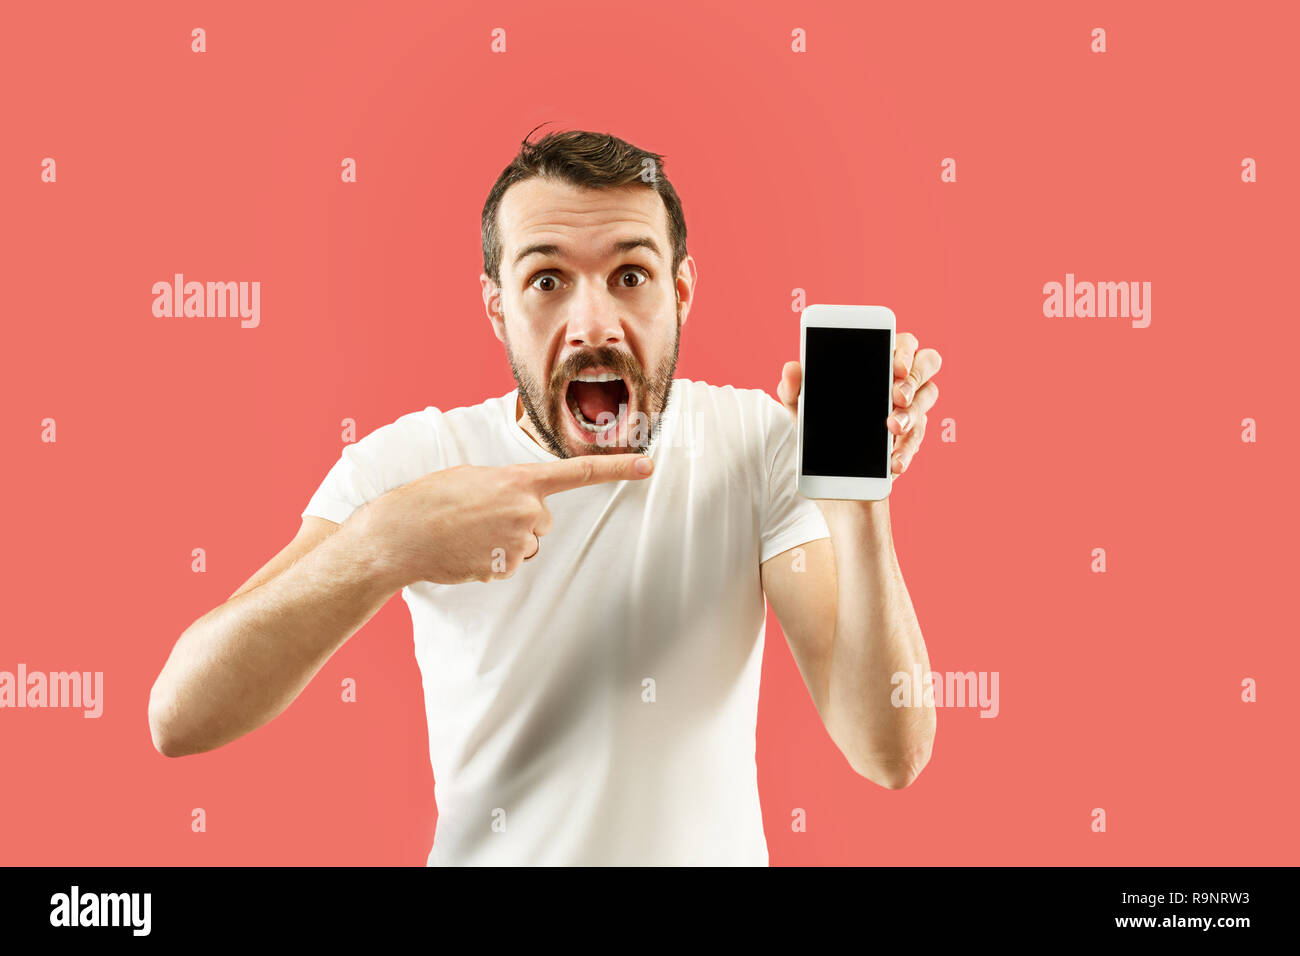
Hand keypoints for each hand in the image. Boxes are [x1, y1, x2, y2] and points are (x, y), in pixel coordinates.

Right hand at [350, 454, 653, 586]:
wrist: (400, 533)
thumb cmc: (431, 498)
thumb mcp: (474, 476)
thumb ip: (508, 487)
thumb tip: (522, 509)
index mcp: (520, 480)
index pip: (578, 473)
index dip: (618, 469)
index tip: (649, 464)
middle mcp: (527, 511)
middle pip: (542, 519)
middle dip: (517, 518)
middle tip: (479, 515)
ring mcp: (518, 542)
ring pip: (526, 543)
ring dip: (502, 540)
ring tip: (467, 533)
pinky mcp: (504, 567)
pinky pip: (508, 563)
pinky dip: (489, 559)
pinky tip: (465, 551)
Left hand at [777, 331, 941, 477]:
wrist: (827, 466)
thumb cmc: (819, 420)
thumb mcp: (800, 406)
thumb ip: (793, 388)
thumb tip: (792, 369)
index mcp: (878, 360)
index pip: (903, 342)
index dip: (905, 350)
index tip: (895, 366)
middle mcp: (901, 378)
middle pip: (927, 363)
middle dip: (914, 379)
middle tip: (897, 398)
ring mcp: (911, 406)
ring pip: (928, 398)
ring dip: (913, 414)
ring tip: (893, 429)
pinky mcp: (910, 435)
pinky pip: (918, 439)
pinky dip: (906, 450)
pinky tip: (893, 461)